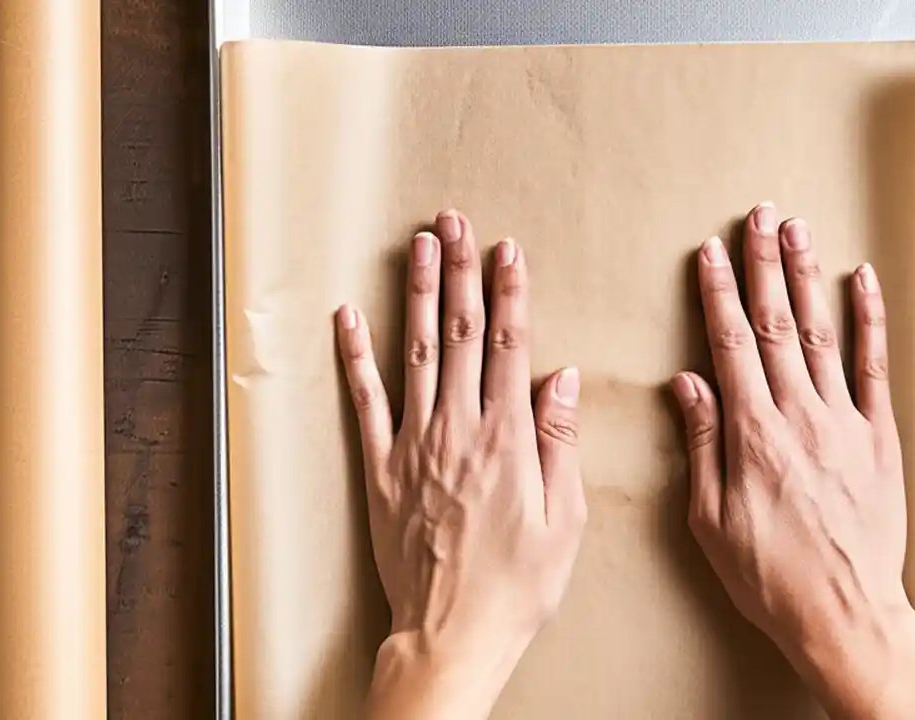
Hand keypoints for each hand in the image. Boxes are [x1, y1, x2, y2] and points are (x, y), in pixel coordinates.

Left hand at [337, 210, 586, 719]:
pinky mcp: (381, 470)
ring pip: (417, 354)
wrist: (451, 634)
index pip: (512, 347)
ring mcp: (414, 446)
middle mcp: (459, 430)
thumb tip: (561, 378)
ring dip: (419, 295)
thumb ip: (560, 442)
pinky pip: (364, 402)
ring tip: (419, 246)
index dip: (510, 293)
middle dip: (461, 273)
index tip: (509, 250)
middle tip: (457, 223)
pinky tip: (349, 318)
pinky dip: (355, 358)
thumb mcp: (565, 519)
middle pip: (463, 335)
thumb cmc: (517, 585)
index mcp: (509, 439)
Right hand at [672, 204, 914, 718]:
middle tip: (759, 216)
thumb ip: (703, 443)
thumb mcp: (711, 519)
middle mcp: (798, 414)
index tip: (710, 252)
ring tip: (798, 229)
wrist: (843, 613)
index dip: (718, 292)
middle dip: (764, 264)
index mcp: (751, 433)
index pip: (728, 344)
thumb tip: (688, 383)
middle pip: (774, 323)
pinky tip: (862, 281)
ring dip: (807, 276)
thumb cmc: (770, 575)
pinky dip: (869, 320)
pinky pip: (874, 366)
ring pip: (820, 333)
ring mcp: (844, 421)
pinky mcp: (879, 437)